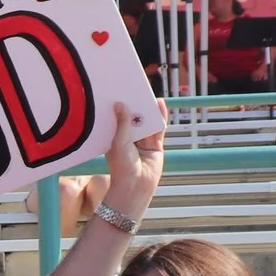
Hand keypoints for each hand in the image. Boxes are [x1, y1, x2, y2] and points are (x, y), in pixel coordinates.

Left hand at [100, 101, 165, 224]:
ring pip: (147, 123)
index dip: (120, 107)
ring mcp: (143, 143)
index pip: (118, 120)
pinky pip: (158, 129)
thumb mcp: (119, 142)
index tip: (118, 92)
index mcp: (116, 140)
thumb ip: (122, 124)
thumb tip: (120, 104)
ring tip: (148, 94)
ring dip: (148, 110)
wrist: (135, 186)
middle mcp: (129, 140)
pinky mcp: (155, 146)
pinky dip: (160, 117)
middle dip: (135, 106)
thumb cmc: (121, 167)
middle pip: (134, 120)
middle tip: (134, 88)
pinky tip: (160, 105)